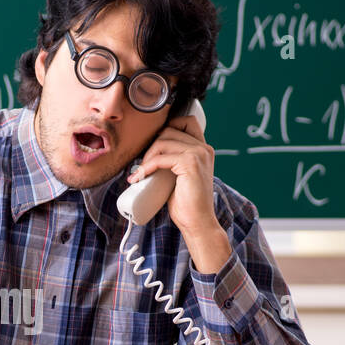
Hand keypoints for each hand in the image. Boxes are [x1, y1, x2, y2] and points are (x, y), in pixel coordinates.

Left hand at [126, 107, 230, 270]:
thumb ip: (172, 160)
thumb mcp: (179, 176)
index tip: (152, 146)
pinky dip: (146, 167)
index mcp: (203, 149)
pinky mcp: (190, 163)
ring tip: (140, 173)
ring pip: (163, 141)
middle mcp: (203, 148)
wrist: (197, 222)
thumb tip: (148, 152)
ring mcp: (198, 154)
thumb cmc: (186, 203)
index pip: (185, 122)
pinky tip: (140, 177)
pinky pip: (160, 158)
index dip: (167, 127)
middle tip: (143, 165)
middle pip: (169, 130)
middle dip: (151, 145)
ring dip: (147, 157)